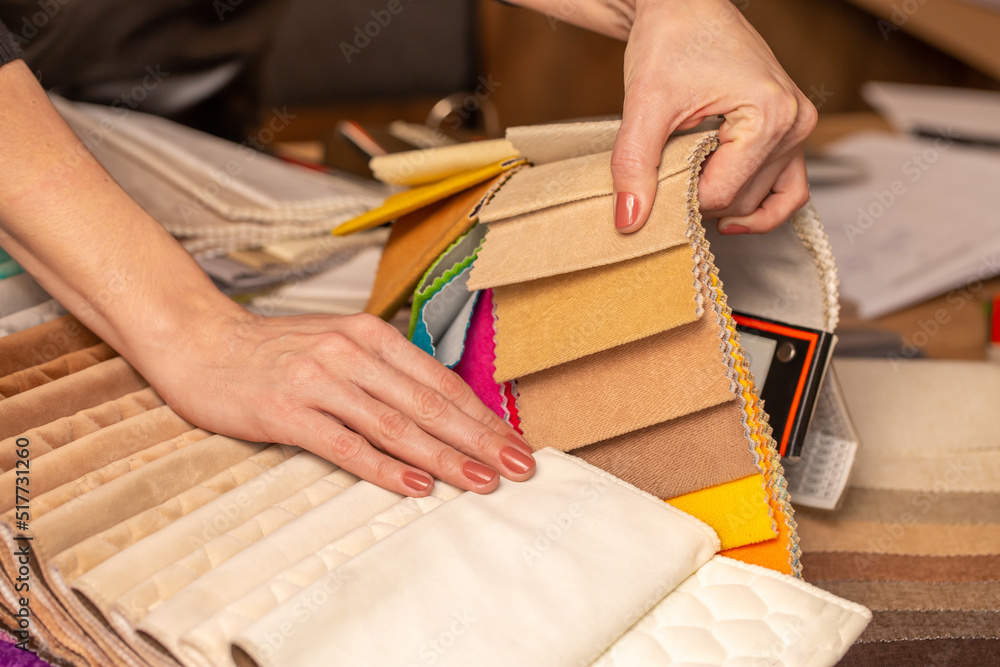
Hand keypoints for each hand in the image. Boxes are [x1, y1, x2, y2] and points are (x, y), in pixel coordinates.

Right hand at [139, 309, 535, 496]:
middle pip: (428, 403)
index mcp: (369, 335)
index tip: (517, 442)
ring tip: (482, 481)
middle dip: (480, 439)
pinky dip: (385, 468)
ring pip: (395, 425)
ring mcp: (318, 380)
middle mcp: (350, 353)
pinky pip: (346, 444)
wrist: (200, 342)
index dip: (482, 415)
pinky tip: (416, 487)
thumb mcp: (338, 345)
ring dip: (443, 458)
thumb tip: (441, 409)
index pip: (438, 381)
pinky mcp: (286, 410)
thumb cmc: (277, 351)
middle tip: (519, 467)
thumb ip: (384, 371)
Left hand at [610, 0, 816, 234]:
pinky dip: (759, 207)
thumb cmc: (670, 39)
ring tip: (688, 186)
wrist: (685, 4)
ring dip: (723, 201)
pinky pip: (787, 189)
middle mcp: (795, 123)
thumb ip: (635, 164)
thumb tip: (629, 221)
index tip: (652, 180)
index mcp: (770, 115)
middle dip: (698, 197)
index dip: (680, 197)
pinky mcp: (790, 129)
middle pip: (741, 200)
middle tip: (664, 174)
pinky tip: (726, 216)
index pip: (721, 193)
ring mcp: (798, 128)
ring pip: (763, 200)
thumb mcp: (644, 104)